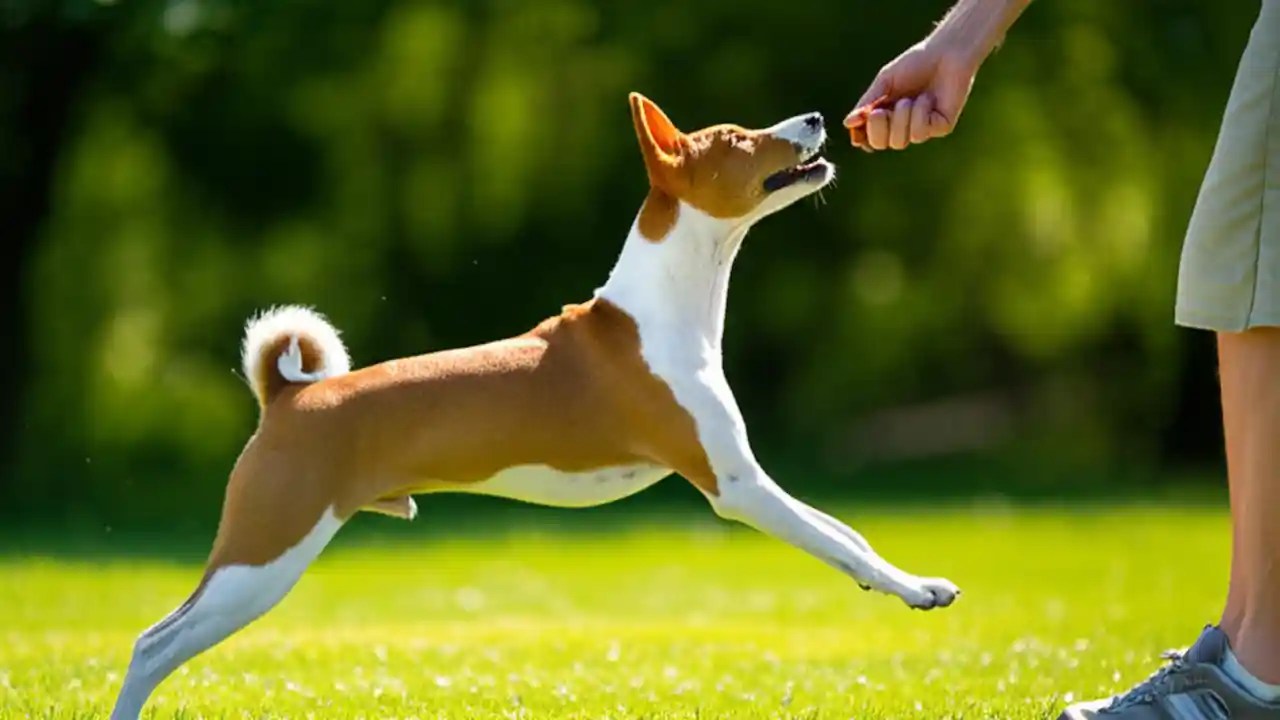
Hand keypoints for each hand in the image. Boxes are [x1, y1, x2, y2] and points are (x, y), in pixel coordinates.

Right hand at [844, 38, 981, 151]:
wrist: (947, 53)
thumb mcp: (885, 82)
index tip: (859, 122)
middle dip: (877, 129)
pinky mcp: (940, 127)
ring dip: (901, 117)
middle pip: (881, 144)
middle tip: (879, 112)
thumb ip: (867, 102)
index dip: (862, 135)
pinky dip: (920, 114)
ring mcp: (922, 128)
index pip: (868, 138)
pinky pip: (920, 132)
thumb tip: (848, 123)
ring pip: (900, 141)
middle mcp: (903, 125)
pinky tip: (928, 99)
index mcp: (887, 114)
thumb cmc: (915, 63)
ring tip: (911, 98)